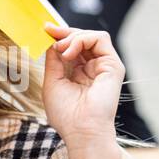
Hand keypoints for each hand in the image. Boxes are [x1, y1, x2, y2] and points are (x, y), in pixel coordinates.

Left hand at [41, 22, 123, 145]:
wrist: (81, 130)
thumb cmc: (66, 114)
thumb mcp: (52, 82)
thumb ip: (53, 61)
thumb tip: (52, 42)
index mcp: (78, 72)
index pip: (72, 46)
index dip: (60, 35)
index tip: (45, 29)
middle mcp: (93, 67)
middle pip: (83, 38)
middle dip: (65, 32)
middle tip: (50, 33)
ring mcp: (104, 65)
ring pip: (92, 36)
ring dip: (72, 37)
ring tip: (61, 50)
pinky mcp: (113, 65)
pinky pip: (100, 39)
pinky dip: (82, 40)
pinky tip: (69, 52)